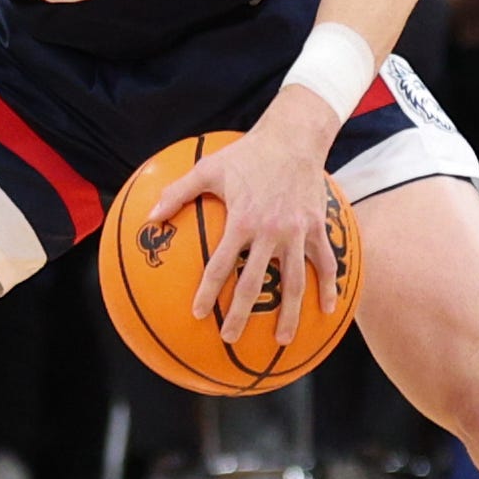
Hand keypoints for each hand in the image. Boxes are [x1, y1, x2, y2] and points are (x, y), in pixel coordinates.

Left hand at [144, 93, 343, 345]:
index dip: (209, 292)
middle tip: (230, 338)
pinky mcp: (317, 228)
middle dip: (241, 314)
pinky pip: (325, 263)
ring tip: (283, 340)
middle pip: (255, 283)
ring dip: (289, 314)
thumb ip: (177, 193)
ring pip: (295, 282)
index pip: (220, 266)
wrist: (293, 139)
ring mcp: (297, 232)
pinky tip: (328, 309)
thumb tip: (150, 217)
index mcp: (242, 221)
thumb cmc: (246, 155)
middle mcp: (270, 232)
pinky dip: (329, 287)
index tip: (199, 314)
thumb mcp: (207, 169)